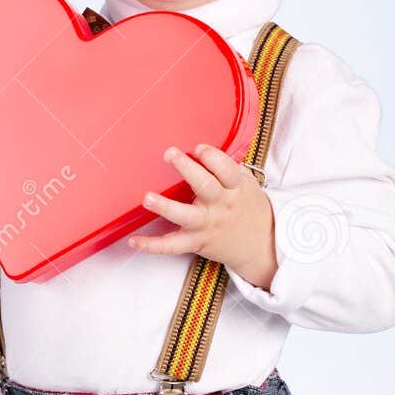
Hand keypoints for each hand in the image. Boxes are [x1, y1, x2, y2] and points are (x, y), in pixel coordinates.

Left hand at [128, 143, 278, 288]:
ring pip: (186, 216)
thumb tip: (203, 149)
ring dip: (166, 207)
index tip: (198, 148)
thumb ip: (226, 169)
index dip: (212, 157)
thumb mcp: (246, 184)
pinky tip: (134, 240)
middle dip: (187, 169)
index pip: (226, 170)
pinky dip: (152, 245)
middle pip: (205, 186)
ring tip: (148, 198)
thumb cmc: (248, 208)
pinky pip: (172, 246)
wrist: (260, 245)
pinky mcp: (197, 242)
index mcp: (235, 188)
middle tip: (170, 154)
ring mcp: (208, 225)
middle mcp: (221, 206)